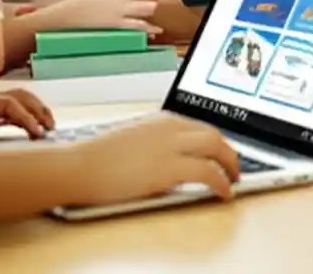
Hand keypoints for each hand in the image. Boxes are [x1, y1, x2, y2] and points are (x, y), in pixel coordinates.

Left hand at [0, 89, 55, 141]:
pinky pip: (10, 111)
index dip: (27, 118)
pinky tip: (30, 130)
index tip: (37, 135)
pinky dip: (26, 117)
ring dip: (37, 109)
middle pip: (20, 95)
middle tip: (52, 128)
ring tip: (49, 127)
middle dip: (39, 108)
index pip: (9, 105)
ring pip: (18, 100)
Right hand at [46, 0, 191, 34]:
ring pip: (147, 6)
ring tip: (157, 13)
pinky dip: (147, 28)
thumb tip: (148, 5)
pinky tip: (155, 31)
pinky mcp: (115, 23)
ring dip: (154, 10)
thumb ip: (130, 1)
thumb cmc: (89, 7)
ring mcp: (121, 10)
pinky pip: (136, 25)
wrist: (69, 13)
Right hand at [72, 113, 240, 203]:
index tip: (221, 152)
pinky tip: (224, 192)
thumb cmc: (96, 159)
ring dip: (230, 165)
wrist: (79, 166)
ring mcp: (170, 146)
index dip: (215, 142)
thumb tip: (171, 158)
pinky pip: (208, 173)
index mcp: (160, 120)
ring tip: (233, 180)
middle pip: (213, 134)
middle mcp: (169, 128)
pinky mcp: (168, 168)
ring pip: (216, 148)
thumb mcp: (131, 140)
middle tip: (233, 167)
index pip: (199, 126)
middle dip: (229, 151)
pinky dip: (221, 182)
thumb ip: (155, 143)